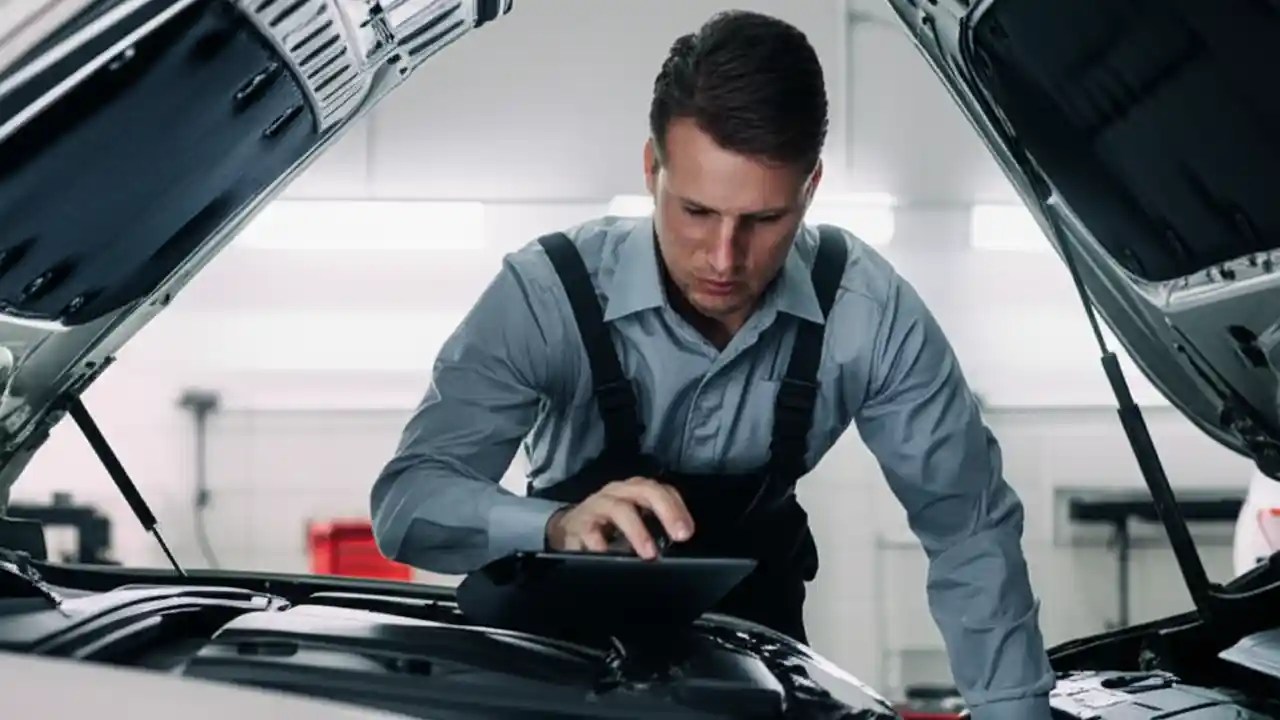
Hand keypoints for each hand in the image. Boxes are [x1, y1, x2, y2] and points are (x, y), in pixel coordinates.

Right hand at [544, 477, 693, 559]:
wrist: (569, 528)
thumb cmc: (609, 526)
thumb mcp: (635, 522)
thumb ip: (656, 529)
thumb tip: (679, 545)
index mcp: (636, 491)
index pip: (662, 490)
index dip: (677, 508)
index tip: (687, 532)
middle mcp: (619, 492)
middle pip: (645, 491)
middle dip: (666, 511)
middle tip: (679, 536)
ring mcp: (598, 505)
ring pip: (620, 510)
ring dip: (638, 531)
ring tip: (649, 553)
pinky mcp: (579, 523)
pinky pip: (591, 532)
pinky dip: (601, 544)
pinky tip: (610, 555)